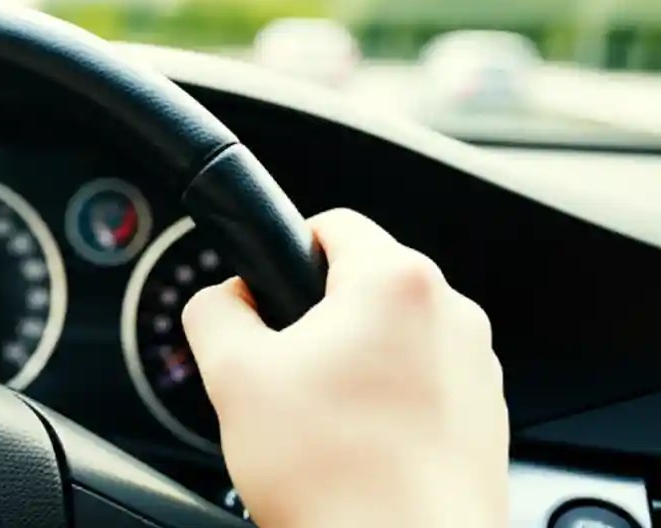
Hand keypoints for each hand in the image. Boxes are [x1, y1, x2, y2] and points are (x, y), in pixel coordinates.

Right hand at [183, 209, 507, 527]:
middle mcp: (452, 313)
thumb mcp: (232, 375)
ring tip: (321, 424)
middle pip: (362, 284)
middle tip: (282, 378)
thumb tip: (222, 300)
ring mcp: (478, 367)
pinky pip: (422, 383)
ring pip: (392, 337)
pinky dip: (387, 402)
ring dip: (352, 364)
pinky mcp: (487, 416)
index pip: (329, 224)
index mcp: (396, 282)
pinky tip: (357, 448)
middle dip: (315, 321)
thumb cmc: (333, 478)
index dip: (282, 256)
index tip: (265, 300)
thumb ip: (214, 310)